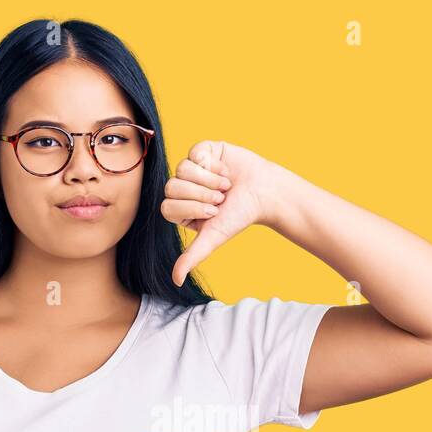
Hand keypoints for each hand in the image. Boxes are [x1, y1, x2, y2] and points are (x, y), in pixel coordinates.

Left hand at [161, 140, 283, 287]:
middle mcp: (183, 188)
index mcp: (181, 209)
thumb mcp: (213, 238)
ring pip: (182, 168)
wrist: (264, 193)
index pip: (168, 206)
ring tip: (225, 186)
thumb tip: (175, 281)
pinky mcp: (202, 151)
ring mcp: (191, 168)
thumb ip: (191, 256)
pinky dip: (214, 165)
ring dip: (209, 180)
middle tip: (221, 199)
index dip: (191, 208)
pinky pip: (195, 154)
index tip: (214, 212)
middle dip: (200, 195)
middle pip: (172, 186)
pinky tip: (226, 171)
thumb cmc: (239, 216)